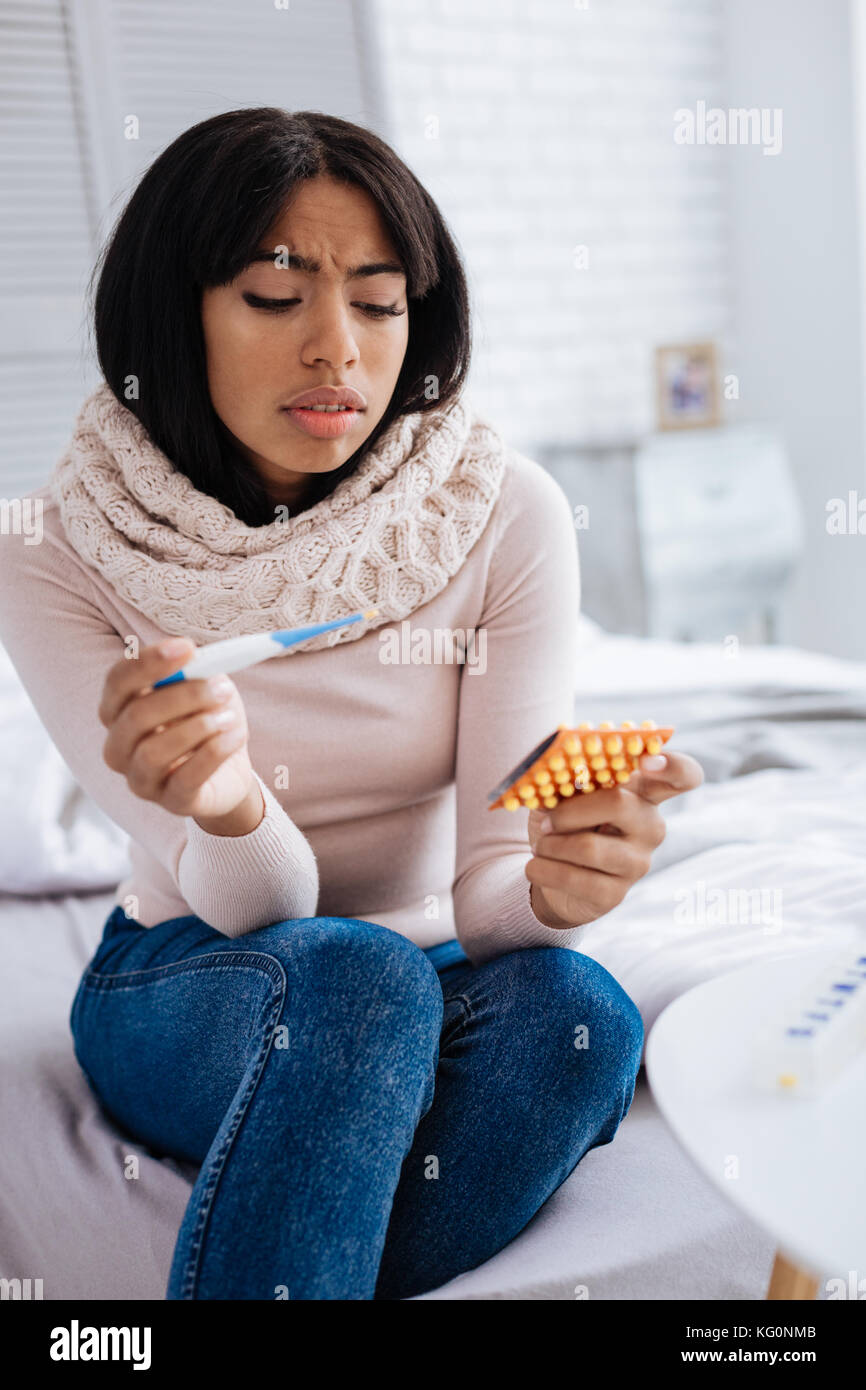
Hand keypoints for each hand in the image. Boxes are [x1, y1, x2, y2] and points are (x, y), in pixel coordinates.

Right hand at [99, 637, 262, 830]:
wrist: (230, 769)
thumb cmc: (207, 720)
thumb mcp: (204, 687)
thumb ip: (196, 671)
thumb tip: (197, 659)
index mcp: (119, 710)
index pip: (117, 682)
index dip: (148, 662)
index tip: (187, 647)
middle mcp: (119, 746)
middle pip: (135, 716)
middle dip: (182, 696)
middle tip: (221, 687)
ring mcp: (140, 779)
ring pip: (154, 752)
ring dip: (197, 727)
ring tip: (230, 716)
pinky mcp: (171, 802)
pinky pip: (185, 779)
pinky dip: (214, 752)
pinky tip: (235, 735)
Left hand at [525, 750, 703, 928]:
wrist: (551, 874)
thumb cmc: (565, 824)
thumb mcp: (565, 795)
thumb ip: (569, 780)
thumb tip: (551, 771)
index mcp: (643, 792)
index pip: (683, 775)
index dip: (671, 765)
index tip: (647, 761)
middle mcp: (650, 826)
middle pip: (618, 803)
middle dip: (569, 810)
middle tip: (546, 820)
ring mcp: (638, 862)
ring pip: (590, 847)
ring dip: (551, 844)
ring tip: (540, 845)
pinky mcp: (616, 894)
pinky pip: (576, 879)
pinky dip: (544, 870)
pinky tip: (534, 867)